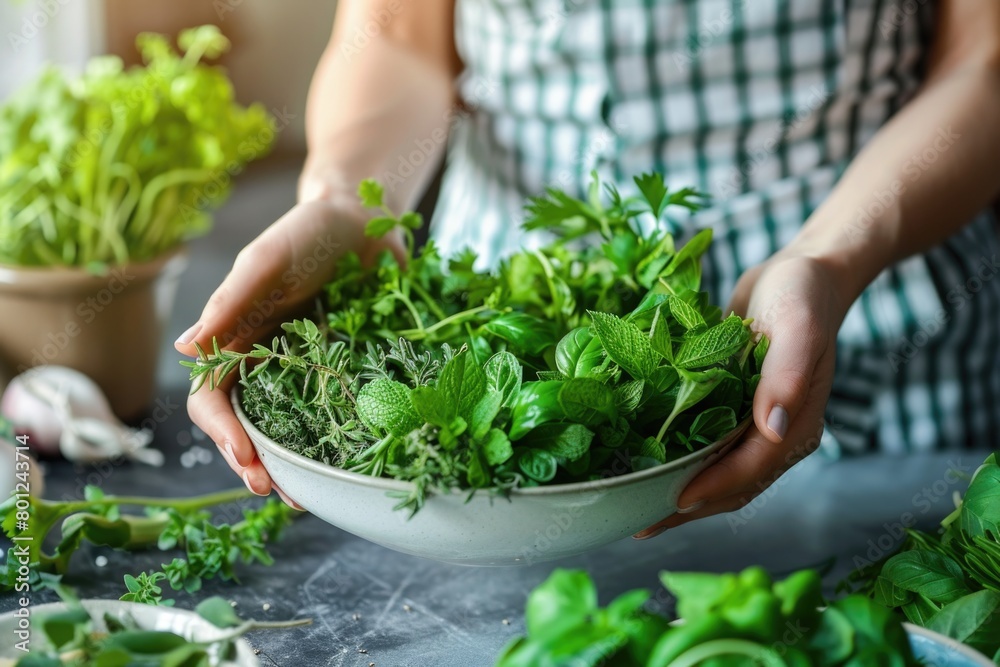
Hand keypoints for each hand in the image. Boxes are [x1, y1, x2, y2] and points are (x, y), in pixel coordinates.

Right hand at [175, 199, 401, 505]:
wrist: (362, 219)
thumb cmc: (305, 232)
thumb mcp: (267, 261)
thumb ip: (230, 301)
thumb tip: (183, 350)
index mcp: (236, 341)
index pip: (214, 398)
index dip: (222, 431)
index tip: (243, 455)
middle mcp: (266, 364)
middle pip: (246, 426)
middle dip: (253, 462)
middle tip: (273, 490)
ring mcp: (305, 371)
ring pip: (288, 430)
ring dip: (290, 466)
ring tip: (307, 495)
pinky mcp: (344, 371)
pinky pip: (335, 414)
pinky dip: (335, 444)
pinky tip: (347, 468)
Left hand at [635, 249, 849, 537]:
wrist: (803, 273)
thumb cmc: (803, 295)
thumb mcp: (797, 327)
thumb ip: (787, 376)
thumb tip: (771, 430)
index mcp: (796, 423)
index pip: (752, 469)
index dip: (714, 487)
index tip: (674, 501)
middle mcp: (775, 433)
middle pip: (732, 484)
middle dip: (688, 506)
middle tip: (640, 521)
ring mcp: (753, 424)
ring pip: (716, 471)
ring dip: (679, 490)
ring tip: (636, 505)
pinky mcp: (733, 408)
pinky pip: (706, 444)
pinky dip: (679, 458)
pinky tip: (646, 463)